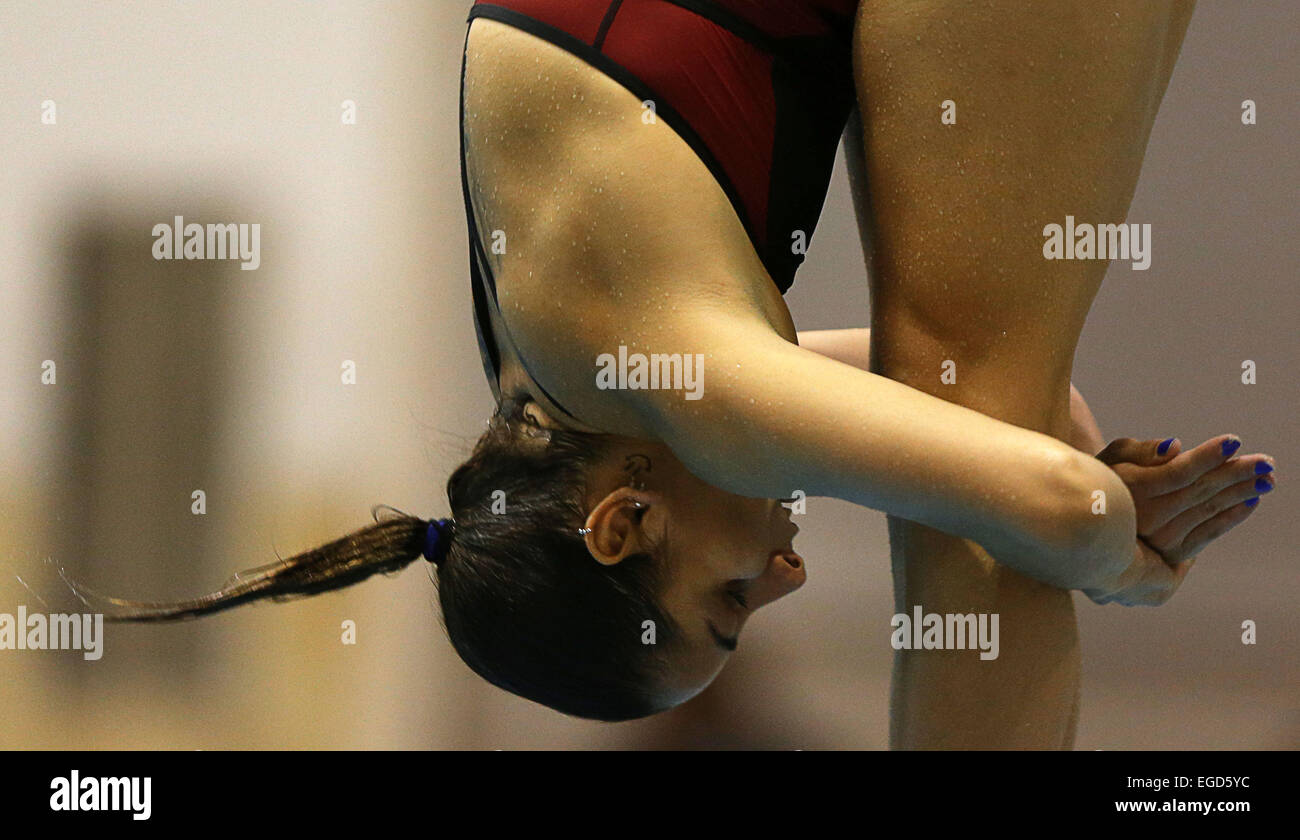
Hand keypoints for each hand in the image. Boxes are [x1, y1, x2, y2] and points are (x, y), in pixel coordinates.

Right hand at [1081, 434, 1274, 605]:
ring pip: (1208, 511)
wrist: (1089, 515)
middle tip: (1266, 461)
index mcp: (1130, 489)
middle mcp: (1145, 517)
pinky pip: (1208, 535)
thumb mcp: (1114, 455)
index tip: (1235, 440)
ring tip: (1267, 479)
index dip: (1208, 456)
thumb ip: (1142, 450)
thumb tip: (1177, 446)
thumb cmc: (1107, 474)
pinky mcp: (1169, 555)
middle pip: (1200, 491)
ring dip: (1242, 494)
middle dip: (1236, 474)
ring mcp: (1159, 539)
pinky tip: (1250, 502)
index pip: (1179, 471)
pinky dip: (1231, 518)